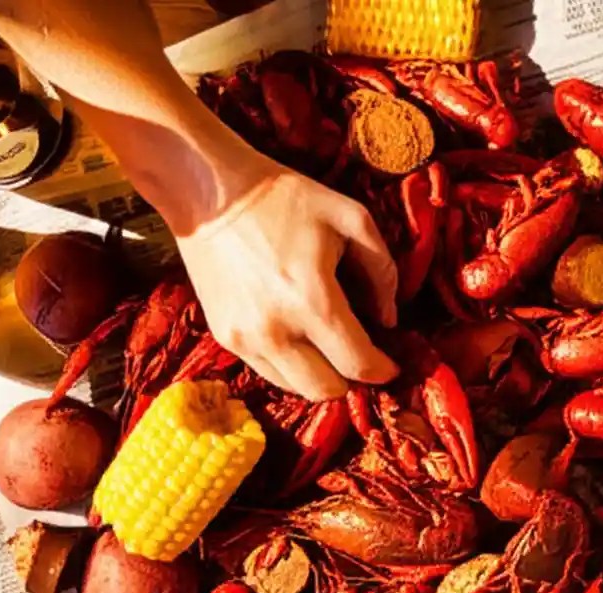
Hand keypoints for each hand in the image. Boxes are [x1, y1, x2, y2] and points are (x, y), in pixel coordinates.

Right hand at [178, 157, 399, 400]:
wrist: (211, 192)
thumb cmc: (283, 198)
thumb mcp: (350, 216)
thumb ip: (381, 270)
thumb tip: (388, 318)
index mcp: (313, 299)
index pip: (358, 363)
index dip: (383, 370)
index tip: (391, 365)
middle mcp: (276, 330)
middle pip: (327, 390)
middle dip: (352, 378)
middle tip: (359, 354)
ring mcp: (245, 338)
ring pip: (296, 388)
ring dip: (319, 375)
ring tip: (327, 346)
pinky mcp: (225, 337)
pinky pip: (268, 371)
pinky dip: (290, 365)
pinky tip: (297, 336)